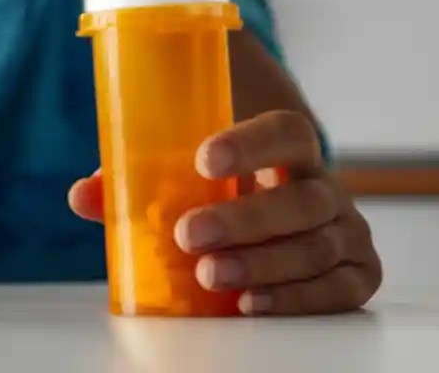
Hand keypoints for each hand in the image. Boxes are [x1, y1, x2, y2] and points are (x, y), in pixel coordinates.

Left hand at [69, 111, 382, 315]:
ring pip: (316, 246)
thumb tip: (82, 195)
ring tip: (209, 276)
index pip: (286, 132)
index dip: (251, 144)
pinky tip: (253, 305)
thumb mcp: (184, 176)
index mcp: (290, 149)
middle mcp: (325, 186)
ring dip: (262, 264)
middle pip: (301, 199)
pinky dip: (299, 300)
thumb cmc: (223, 190)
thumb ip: (134, 181)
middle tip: (188, 234)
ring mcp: (346, 230)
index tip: (205, 159)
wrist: (276, 210)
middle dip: (244, 220)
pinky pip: (342, 290)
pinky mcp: (357, 272)